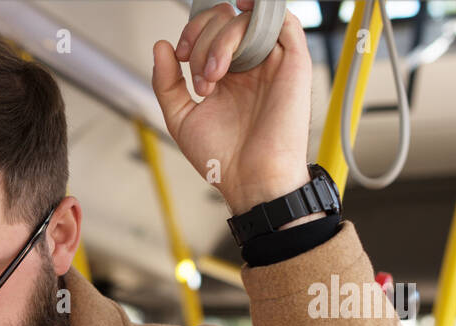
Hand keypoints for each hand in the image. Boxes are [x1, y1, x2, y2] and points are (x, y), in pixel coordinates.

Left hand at [151, 0, 313, 213]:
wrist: (251, 179)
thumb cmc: (223, 158)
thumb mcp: (181, 118)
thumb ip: (167, 83)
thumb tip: (161, 46)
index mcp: (228, 74)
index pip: (211, 30)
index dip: (193, 32)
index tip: (181, 56)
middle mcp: (250, 65)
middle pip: (226, 20)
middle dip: (203, 39)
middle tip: (202, 78)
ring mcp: (271, 62)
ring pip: (247, 19)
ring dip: (221, 40)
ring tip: (214, 77)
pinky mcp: (294, 63)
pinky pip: (283, 20)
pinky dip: (262, 10)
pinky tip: (242, 14)